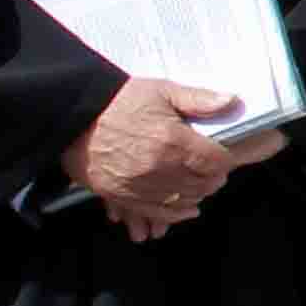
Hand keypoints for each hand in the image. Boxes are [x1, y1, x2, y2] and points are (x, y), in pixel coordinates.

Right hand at [64, 77, 276, 237]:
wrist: (73, 115)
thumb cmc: (120, 101)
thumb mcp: (162, 91)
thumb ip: (199, 100)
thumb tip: (233, 102)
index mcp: (173, 140)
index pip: (216, 162)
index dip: (224, 160)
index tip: (223, 156)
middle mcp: (159, 167)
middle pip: (203, 185)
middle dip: (212, 178)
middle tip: (211, 171)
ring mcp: (139, 185)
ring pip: (183, 202)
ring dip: (196, 195)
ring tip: (198, 185)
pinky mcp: (121, 195)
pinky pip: (157, 213)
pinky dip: (175, 214)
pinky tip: (185, 208)